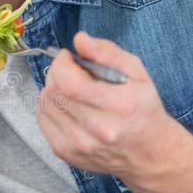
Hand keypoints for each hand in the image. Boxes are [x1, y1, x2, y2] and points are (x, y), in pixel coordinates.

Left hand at [37, 32, 178, 181]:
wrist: (148, 153)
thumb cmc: (142, 108)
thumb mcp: (137, 73)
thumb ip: (108, 53)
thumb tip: (80, 40)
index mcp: (119, 107)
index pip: (71, 83)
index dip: (62, 64)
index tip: (68, 57)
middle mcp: (98, 130)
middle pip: (55, 93)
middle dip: (57, 73)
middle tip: (70, 70)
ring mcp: (80, 145)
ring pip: (45, 104)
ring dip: (52, 88)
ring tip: (70, 86)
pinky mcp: (67, 153)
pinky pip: (43, 119)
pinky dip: (48, 105)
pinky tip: (64, 102)